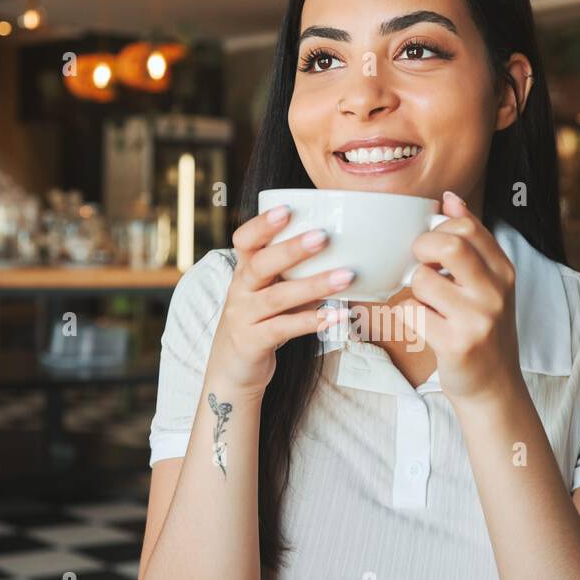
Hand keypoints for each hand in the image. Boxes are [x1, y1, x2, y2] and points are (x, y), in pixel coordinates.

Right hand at [208, 205, 353, 400]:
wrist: (232, 371)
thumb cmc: (262, 324)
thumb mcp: (272, 295)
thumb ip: (297, 277)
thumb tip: (346, 256)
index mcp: (244, 272)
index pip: (244, 240)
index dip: (262, 224)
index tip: (287, 209)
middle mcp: (239, 290)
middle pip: (261, 264)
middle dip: (292, 249)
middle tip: (323, 236)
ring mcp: (243, 317)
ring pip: (277, 297)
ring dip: (314, 285)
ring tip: (346, 276)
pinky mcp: (251, 342)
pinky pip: (283, 328)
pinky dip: (311, 321)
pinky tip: (337, 316)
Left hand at [406, 191, 522, 403]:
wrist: (493, 385)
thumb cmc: (483, 329)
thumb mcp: (489, 283)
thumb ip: (472, 241)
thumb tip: (450, 198)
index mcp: (504, 271)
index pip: (467, 226)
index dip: (439, 229)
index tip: (433, 245)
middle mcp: (496, 292)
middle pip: (447, 245)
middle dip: (421, 250)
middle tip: (420, 266)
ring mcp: (477, 318)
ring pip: (422, 280)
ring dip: (414, 290)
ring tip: (428, 303)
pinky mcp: (456, 343)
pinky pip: (411, 312)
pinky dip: (409, 316)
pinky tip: (424, 325)